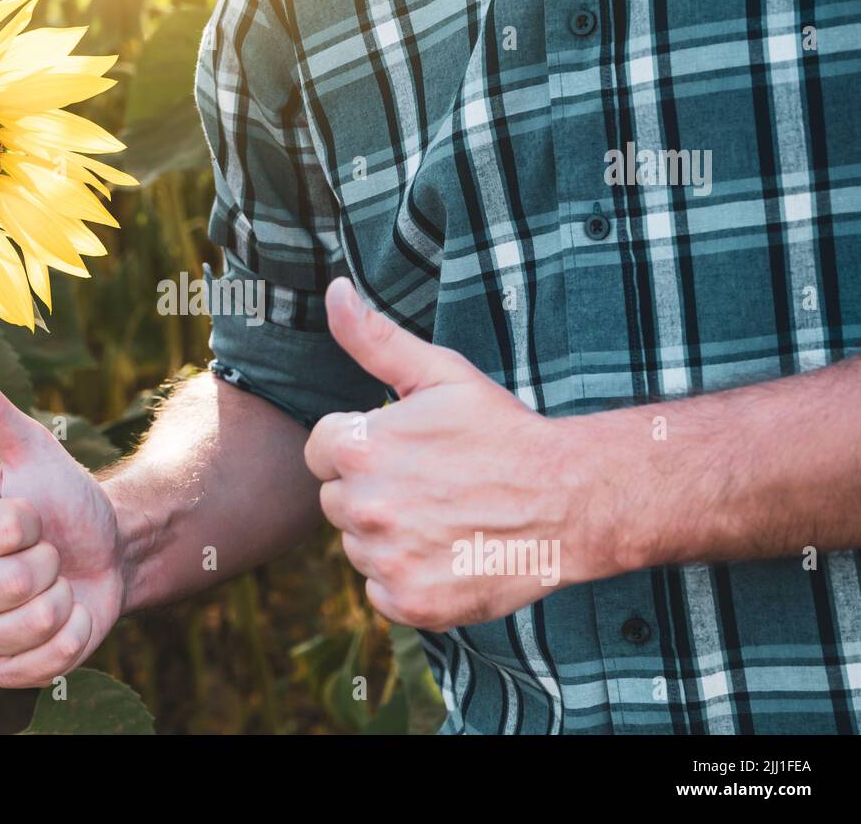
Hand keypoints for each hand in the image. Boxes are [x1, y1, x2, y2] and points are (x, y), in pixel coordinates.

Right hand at [0, 352, 125, 686]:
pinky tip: (64, 618)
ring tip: (54, 585)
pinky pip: (47, 663)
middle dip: (52, 562)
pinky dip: (73, 637)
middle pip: (17, 585)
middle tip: (46, 554)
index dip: (32, 522)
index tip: (29, 517)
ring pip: (35, 625)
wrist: (103, 553)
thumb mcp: (33, 450)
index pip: (2, 534)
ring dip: (65, 600)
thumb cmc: (61, 500)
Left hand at [303, 278, 615, 631]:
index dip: (361, 448)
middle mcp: (364, 508)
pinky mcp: (410, 604)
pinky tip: (448, 555)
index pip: (321, 452)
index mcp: (359, 448)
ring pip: (359, 547)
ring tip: (444, 518)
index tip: (406, 450)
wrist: (571, 501)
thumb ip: (374, 338)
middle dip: (372, 492)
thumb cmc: (502, 432)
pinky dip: (407, 579)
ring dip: (389, 537)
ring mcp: (386, 560)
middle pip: (338, 501)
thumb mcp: (440, 374)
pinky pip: (380, 591)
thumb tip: (335, 289)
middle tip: (432, 484)